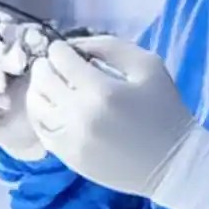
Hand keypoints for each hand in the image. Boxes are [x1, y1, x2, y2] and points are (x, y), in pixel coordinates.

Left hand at [26, 36, 208, 208]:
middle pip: (43, 80)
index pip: (61, 59)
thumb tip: (76, 45)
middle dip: (46, 65)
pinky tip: (51, 106)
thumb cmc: (164, 109)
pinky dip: (40, 113)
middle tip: (54, 63)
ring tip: (49, 83)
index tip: (65, 49)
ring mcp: (70, 139)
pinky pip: (41, 129)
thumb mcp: (148, 65)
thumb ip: (110, 47)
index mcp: (101, 91)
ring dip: (39, 88)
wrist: (172, 162)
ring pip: (36, 105)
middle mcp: (79, 115)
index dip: (60, 49)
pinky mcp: (68, 157)